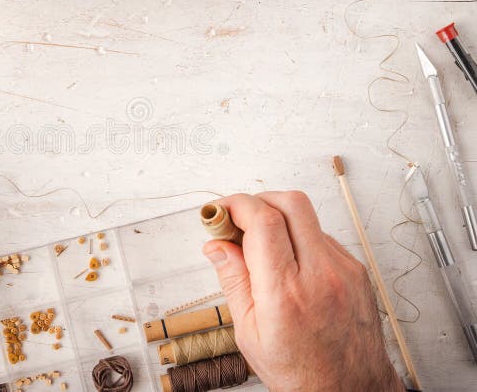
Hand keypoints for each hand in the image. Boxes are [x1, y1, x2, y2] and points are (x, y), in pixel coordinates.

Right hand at [203, 192, 403, 391]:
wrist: (351, 390)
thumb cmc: (299, 371)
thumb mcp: (249, 332)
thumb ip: (233, 281)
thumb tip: (216, 245)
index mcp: (286, 293)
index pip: (263, 221)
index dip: (236, 205)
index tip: (219, 210)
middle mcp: (320, 275)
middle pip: (291, 203)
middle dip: (258, 200)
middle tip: (238, 218)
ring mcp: (344, 270)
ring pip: (307, 217)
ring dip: (279, 219)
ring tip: (261, 246)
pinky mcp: (357, 271)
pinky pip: (322, 237)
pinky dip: (299, 238)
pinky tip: (288, 262)